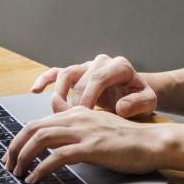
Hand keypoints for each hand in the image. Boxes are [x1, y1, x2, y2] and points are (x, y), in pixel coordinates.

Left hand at [1, 106, 164, 183]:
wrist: (152, 142)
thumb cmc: (128, 138)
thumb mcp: (98, 123)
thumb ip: (77, 120)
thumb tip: (56, 117)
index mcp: (78, 112)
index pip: (39, 121)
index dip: (20, 138)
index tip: (13, 154)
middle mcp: (78, 117)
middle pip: (34, 127)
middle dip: (15, 147)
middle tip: (8, 164)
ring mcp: (84, 131)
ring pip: (41, 138)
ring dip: (23, 157)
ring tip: (17, 172)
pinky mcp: (92, 147)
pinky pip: (58, 156)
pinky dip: (42, 168)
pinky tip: (35, 178)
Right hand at [30, 53, 157, 117]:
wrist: (136, 93)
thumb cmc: (140, 98)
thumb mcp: (148, 102)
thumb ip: (138, 104)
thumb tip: (121, 107)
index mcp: (119, 66)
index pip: (99, 77)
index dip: (90, 95)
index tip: (85, 114)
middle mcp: (101, 62)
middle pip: (80, 78)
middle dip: (73, 100)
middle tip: (70, 120)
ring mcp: (86, 67)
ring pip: (65, 74)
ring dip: (59, 94)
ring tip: (58, 113)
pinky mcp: (76, 74)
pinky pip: (56, 72)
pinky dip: (45, 80)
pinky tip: (35, 90)